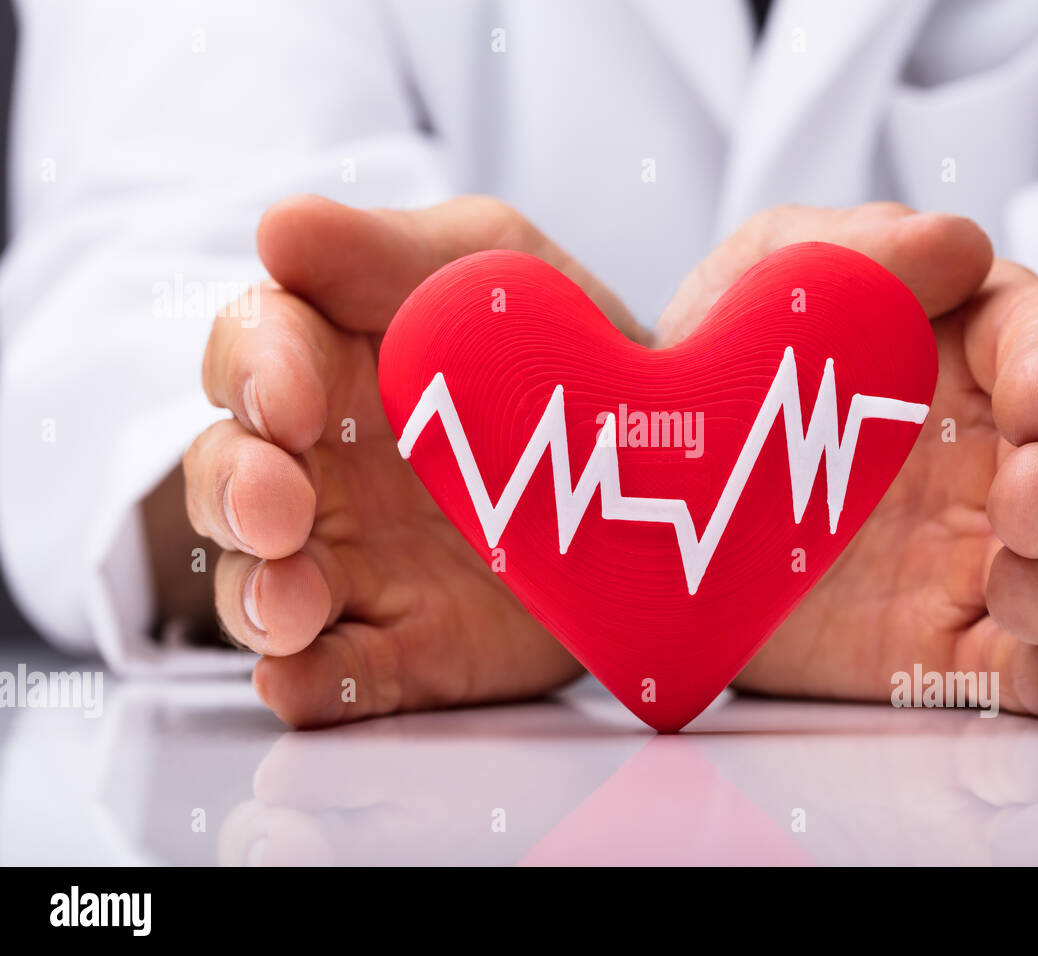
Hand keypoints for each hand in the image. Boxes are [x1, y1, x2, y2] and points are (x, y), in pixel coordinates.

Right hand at [183, 195, 641, 725]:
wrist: (662, 464)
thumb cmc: (559, 347)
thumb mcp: (487, 270)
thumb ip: (384, 253)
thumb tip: (279, 229)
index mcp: (329, 365)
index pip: (250, 358)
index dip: (254, 374)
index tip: (290, 398)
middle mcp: (321, 468)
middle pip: (229, 479)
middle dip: (238, 493)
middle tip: (278, 507)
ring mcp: (357, 562)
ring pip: (263, 584)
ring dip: (260, 598)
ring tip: (291, 606)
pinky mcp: (403, 643)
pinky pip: (339, 672)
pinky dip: (311, 682)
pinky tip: (303, 679)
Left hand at [659, 203, 1037, 718]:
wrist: (643, 490)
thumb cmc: (716, 359)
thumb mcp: (770, 276)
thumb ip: (863, 252)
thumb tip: (959, 243)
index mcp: (966, 352)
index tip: (1036, 399)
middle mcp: (992, 452)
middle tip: (1030, 503)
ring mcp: (974, 552)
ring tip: (1022, 590)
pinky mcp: (942, 643)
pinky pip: (1031, 668)